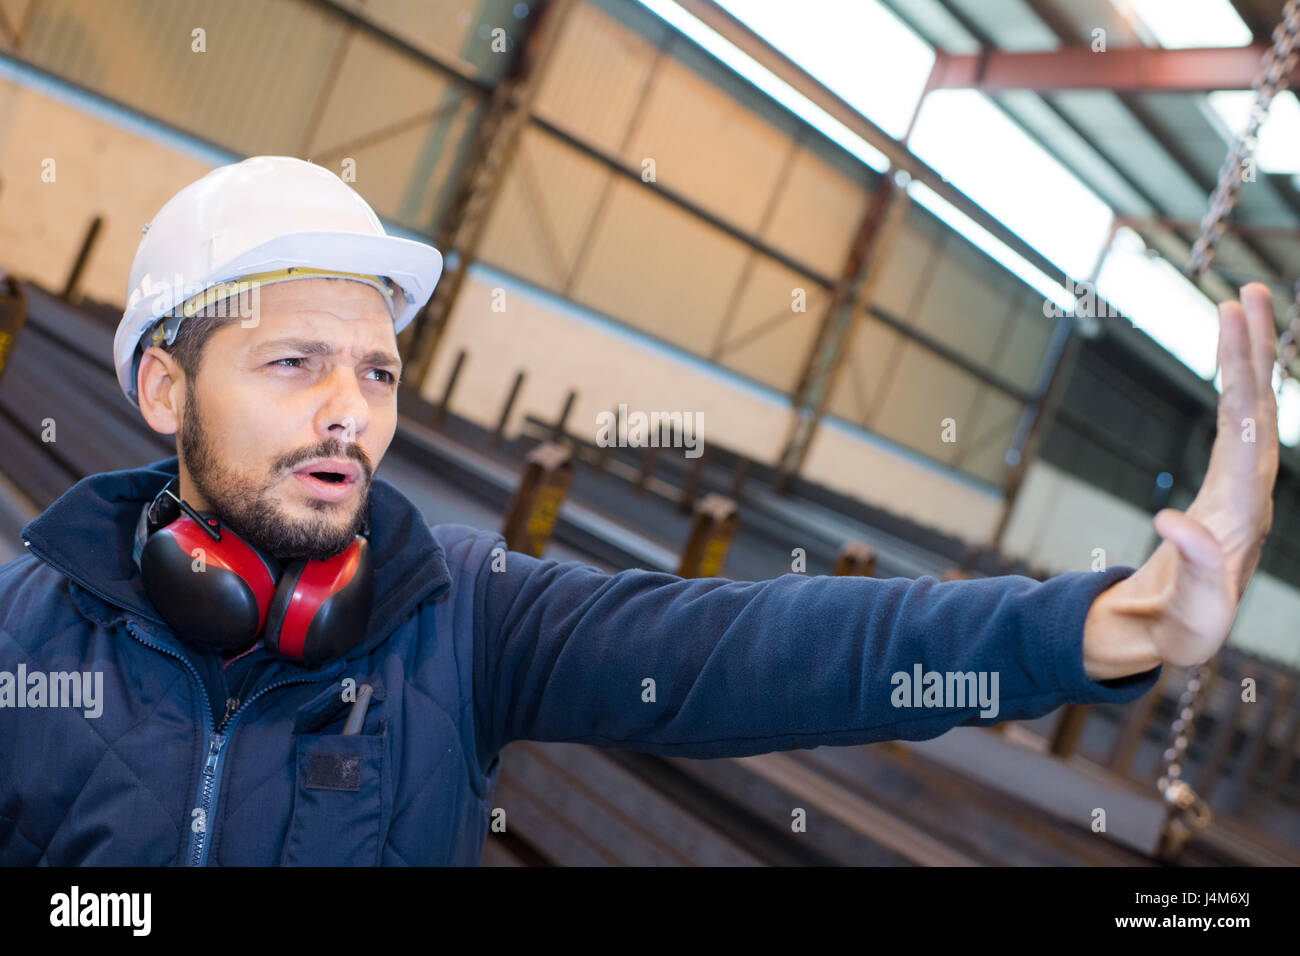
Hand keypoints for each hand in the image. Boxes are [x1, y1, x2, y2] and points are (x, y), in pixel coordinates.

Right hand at [1083, 283, 1279, 679]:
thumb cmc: (1184, 630)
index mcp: (1241, 516)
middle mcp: (1250, 493)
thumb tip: (1168, 517)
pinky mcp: (1224, 486)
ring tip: (1242, 304)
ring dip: (1249, 358)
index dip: (1240, 379)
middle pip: (1258, 410)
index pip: (1245, 433)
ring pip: (1252, 411)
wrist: (1177, 637)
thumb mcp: (1190, 616)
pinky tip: (1233, 359)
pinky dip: (1235, 385)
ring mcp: (1240, 487)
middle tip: (1247, 292)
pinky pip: (1235, 424)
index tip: (1229, 329)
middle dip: (1254, 351)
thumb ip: (1193, 570)